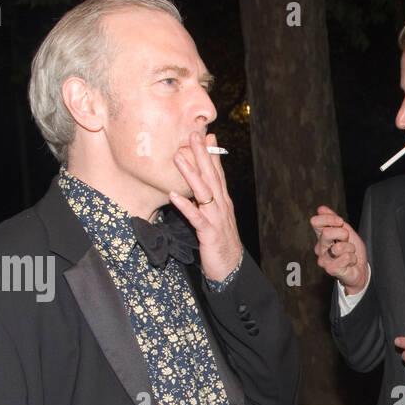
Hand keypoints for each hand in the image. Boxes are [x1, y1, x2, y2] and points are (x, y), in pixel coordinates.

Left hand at [167, 132, 243, 281]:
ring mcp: (216, 219)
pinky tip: (174, 196)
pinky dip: (185, 206)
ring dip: (191, 174)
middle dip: (202, 155)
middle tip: (193, 134)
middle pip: (211, 176)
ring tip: (178, 157)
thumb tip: (197, 187)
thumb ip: (207, 202)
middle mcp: (222, 207)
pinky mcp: (209, 234)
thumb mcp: (214, 218)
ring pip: (203, 192)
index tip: (206, 135)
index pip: (218, 174)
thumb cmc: (220, 244)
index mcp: (223, 202)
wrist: (231, 269)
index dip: (212, 154)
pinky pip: (196, 218)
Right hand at [311, 205, 369, 291]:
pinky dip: (352, 258)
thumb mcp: (346, 230)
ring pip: (339, 247)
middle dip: (343, 234)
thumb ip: (334, 220)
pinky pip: (345, 257)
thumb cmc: (352, 250)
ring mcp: (324, 259)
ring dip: (350, 249)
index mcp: (322, 236)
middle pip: (326, 232)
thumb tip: (321, 208)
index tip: (340, 222)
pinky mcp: (330, 269)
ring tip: (350, 253)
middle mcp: (320, 248)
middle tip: (347, 241)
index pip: (316, 222)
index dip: (330, 219)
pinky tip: (350, 262)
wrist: (360, 269)